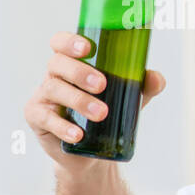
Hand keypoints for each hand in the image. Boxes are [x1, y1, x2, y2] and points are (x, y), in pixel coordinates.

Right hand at [25, 31, 165, 171]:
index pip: (61, 43)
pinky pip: (45, 119)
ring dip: (78, 100)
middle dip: (79, 72)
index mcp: (72, 64)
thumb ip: (143, 86)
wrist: (92, 152)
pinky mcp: (37, 119)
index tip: (88, 48)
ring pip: (54, 90)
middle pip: (57, 64)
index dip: (69, 41)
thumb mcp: (127, 98)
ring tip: (101, 113)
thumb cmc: (107, 114)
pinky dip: (62, 126)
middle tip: (102, 84)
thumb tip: (157, 78)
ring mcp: (43, 97)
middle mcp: (54, 76)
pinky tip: (78, 134)